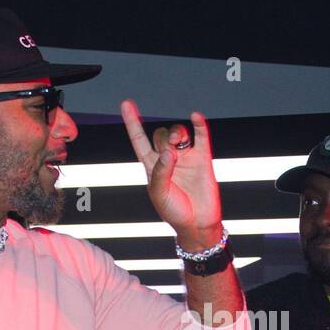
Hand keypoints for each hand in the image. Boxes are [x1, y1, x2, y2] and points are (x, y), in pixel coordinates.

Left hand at [120, 100, 221, 248]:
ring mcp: (186, 157)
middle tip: (170, 152)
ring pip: (178, 133)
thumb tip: (169, 151)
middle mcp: (168, 159)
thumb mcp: (160, 194)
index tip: (126, 104)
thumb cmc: (175, 212)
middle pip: (161, 135)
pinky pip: (201, 137)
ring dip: (176, 132)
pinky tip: (195, 117)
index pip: (139, 140)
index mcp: (152, 167)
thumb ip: (161, 172)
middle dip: (163, 137)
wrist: (198, 224)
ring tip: (177, 142)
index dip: (132, 123)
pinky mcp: (203, 159)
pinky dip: (199, 125)